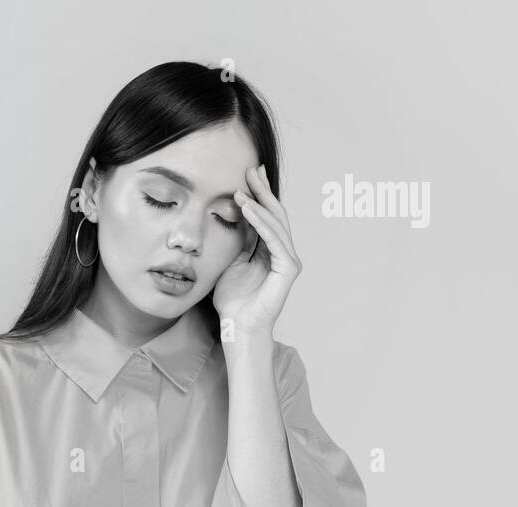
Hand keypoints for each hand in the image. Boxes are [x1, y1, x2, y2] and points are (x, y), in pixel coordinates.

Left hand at [212, 164, 301, 337]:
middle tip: (251, 169)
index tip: (247, 174)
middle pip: (274, 214)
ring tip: (242, 189)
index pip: (265, 215)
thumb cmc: (232, 299)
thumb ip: (237, 239)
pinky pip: (275, 239)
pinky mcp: (288, 268)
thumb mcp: (230, 260)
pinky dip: (261, 223)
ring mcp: (287, 259)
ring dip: (259, 204)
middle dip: (263, 191)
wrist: (237, 326)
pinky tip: (247, 209)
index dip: (258, 194)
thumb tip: (233, 211)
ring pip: (276, 223)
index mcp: (268, 249)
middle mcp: (282, 251)